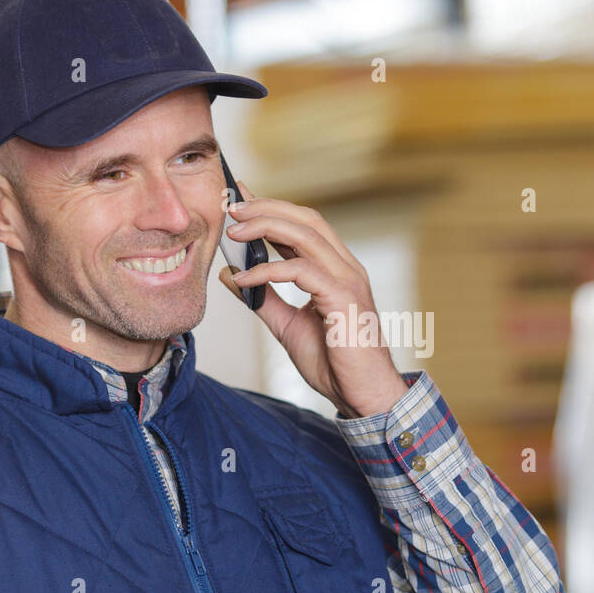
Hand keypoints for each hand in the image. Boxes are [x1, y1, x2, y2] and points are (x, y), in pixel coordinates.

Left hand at [217, 181, 408, 418]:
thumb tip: (231, 275)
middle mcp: (345, 267)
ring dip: (265, 227)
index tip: (240, 197)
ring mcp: (347, 279)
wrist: (362, 395)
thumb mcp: (288, 326)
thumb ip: (263, 299)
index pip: (303, 225)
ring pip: (306, 235)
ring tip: (233, 232)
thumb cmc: (335, 364)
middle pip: (306, 219)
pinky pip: (301, 270)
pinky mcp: (343, 297)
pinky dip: (268, 270)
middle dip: (266, 207)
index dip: (272, 207)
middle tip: (231, 207)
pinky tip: (244, 279)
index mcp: (335, 270)